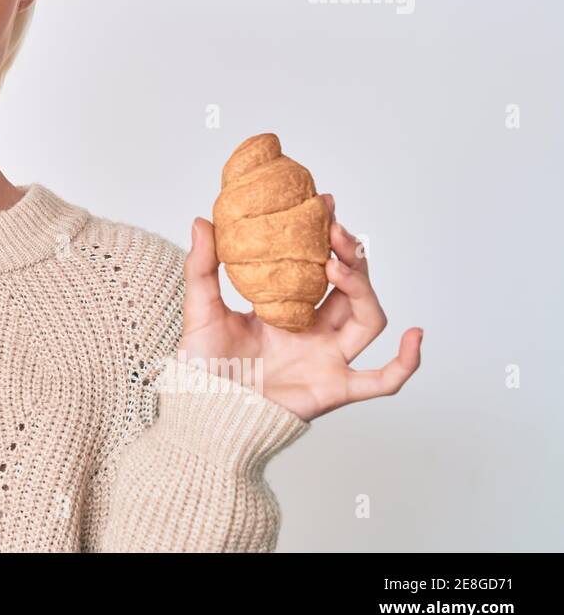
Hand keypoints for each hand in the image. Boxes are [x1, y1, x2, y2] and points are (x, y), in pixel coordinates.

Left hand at [180, 193, 421, 421]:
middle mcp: (312, 332)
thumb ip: (202, 267)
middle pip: (350, 288)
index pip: (319, 267)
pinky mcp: (334, 388)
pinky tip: (414, 335)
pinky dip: (407, 362)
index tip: (325, 204)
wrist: (203, 410)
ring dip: (363, 289)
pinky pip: (383, 380)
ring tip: (337, 266)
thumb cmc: (202, 366)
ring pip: (368, 320)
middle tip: (333, 229)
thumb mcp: (200, 308)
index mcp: (286, 310)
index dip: (327, 237)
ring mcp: (327, 359)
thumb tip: (201, 220)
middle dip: (349, 255)